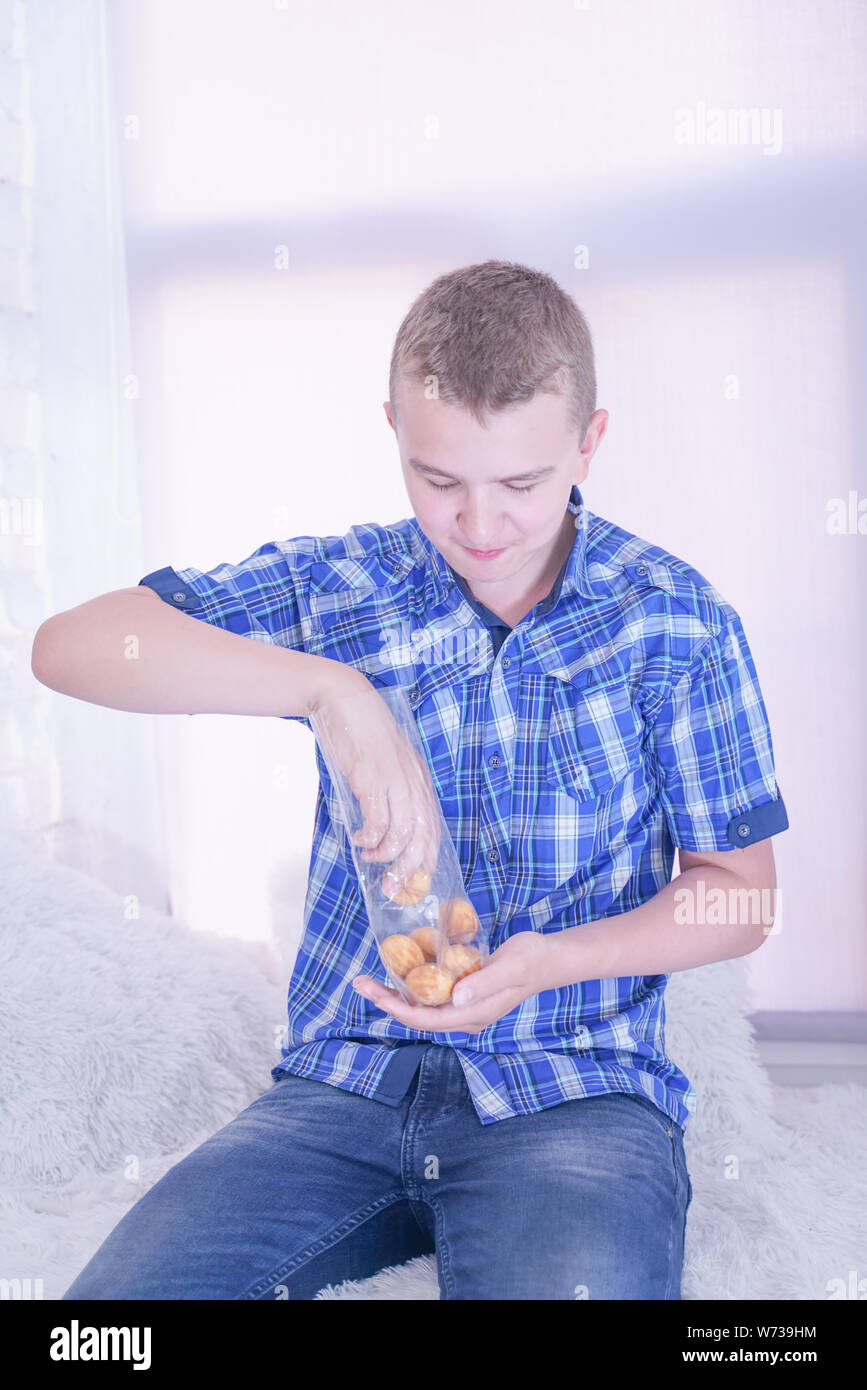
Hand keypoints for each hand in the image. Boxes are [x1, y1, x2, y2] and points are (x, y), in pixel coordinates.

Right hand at [310, 673, 440, 889]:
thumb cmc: (363, 733)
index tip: (416, 880)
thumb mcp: (386, 764)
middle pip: (422, 839)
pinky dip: (369, 838)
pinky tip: (359, 839)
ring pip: (401, 836)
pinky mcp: (373, 780)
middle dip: (408, 870)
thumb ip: (391, 790)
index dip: (427, 859)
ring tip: (370, 855)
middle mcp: (414, 784)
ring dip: (384, 855)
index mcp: (420, 781)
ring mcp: (395, 782)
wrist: (345, 700)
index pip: (433, 829)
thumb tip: (385, 825)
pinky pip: (377, 822)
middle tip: (392, 888)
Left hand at [352, 930, 559, 1034]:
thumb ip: (484, 983)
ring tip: (371, 978)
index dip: (396, 1009)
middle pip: (418, 1016)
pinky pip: (432, 994)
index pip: (426, 1020)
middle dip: (387, 1001)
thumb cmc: (531, 960)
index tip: (374, 992)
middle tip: (360, 982)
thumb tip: (455, 999)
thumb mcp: (510, 967)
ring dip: (395, 994)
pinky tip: (399, 969)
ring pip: (422, 1006)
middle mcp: (465, 1016)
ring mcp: (464, 1007)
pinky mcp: (464, 994)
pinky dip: (412, 985)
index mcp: (474, 1015)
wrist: (548, 959)